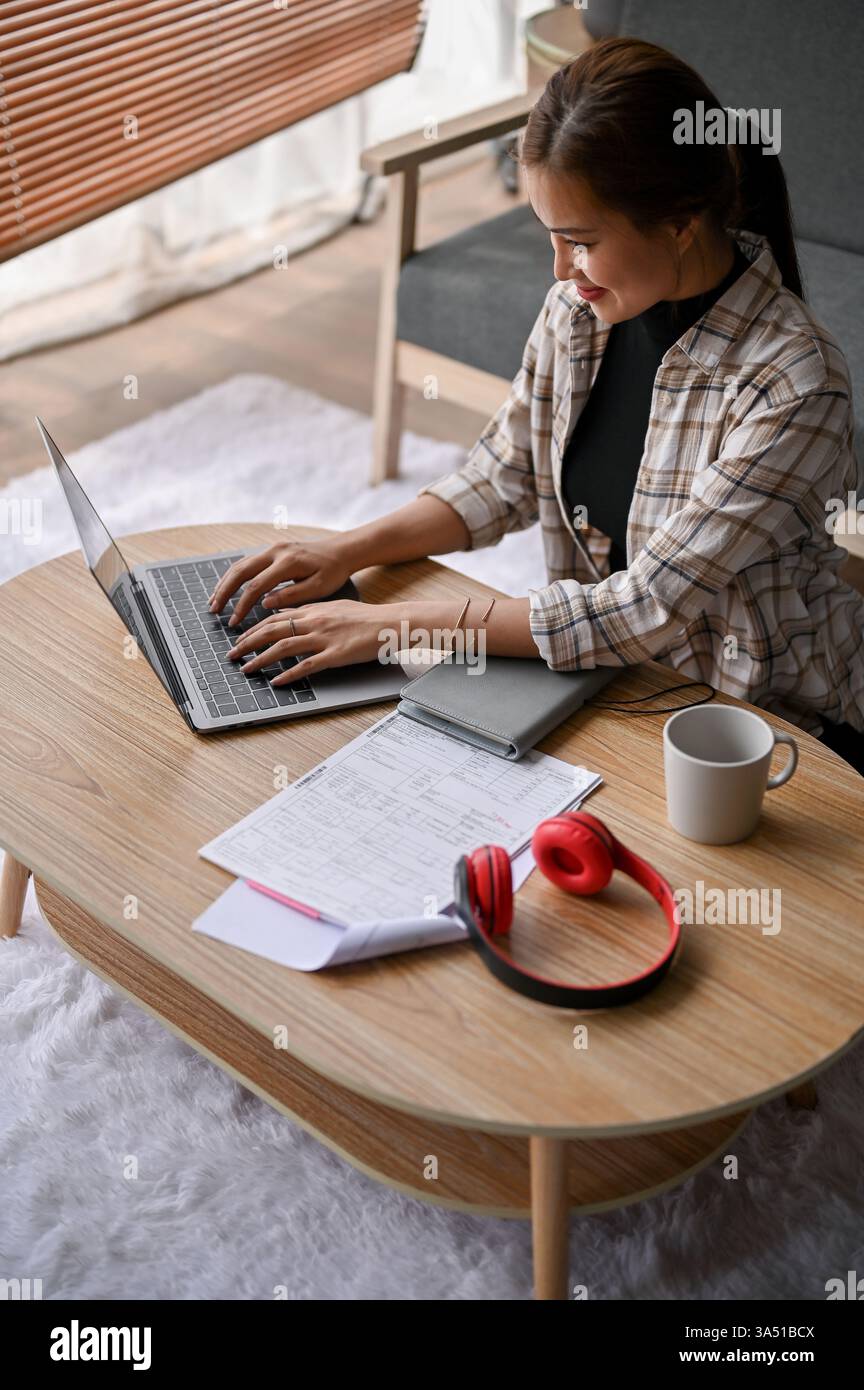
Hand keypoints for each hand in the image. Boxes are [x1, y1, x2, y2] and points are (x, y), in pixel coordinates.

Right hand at [208, 538, 352, 626]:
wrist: (341, 550)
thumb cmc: (333, 571)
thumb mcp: (319, 588)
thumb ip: (292, 595)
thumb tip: (265, 603)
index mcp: (287, 562)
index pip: (256, 586)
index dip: (242, 605)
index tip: (233, 621)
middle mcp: (276, 551)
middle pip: (240, 571)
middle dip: (224, 592)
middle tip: (214, 610)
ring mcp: (272, 548)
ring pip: (240, 564)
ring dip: (225, 582)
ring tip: (214, 601)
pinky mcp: (272, 550)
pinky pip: (247, 562)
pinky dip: (234, 576)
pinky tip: (228, 587)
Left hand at [226, 600, 404, 683]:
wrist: (390, 623)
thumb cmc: (366, 617)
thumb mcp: (334, 607)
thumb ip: (311, 612)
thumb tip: (289, 614)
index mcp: (313, 610)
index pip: (274, 617)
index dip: (253, 629)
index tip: (239, 639)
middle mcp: (314, 622)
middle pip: (271, 630)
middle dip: (247, 643)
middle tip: (231, 654)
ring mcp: (324, 638)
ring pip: (283, 647)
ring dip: (261, 659)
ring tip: (246, 669)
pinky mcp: (335, 655)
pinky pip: (307, 665)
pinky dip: (289, 674)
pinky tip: (277, 682)